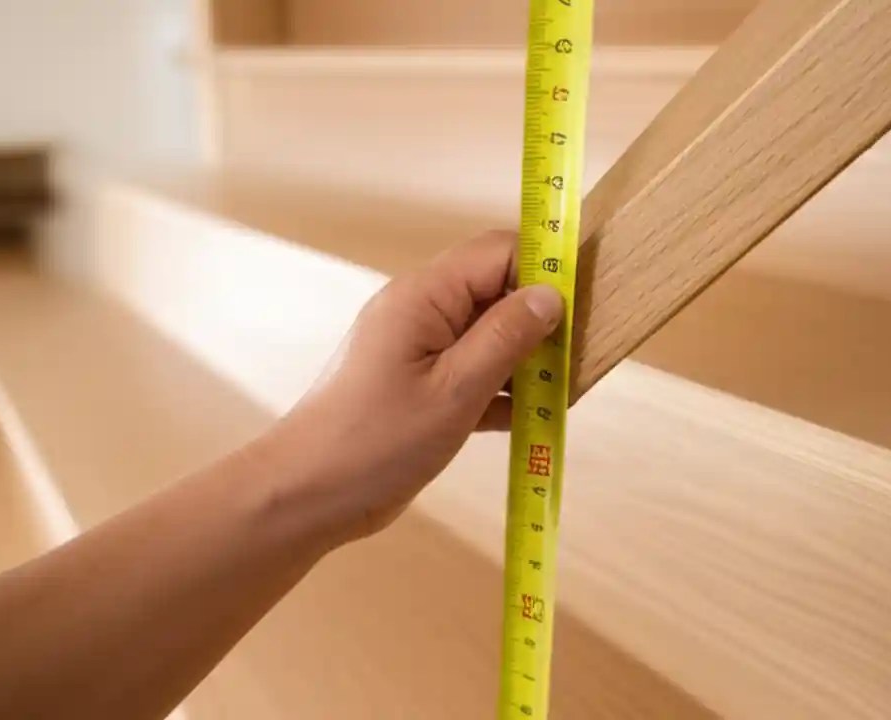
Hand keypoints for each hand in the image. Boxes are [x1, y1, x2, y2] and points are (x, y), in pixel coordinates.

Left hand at [261, 231, 563, 543]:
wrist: (307, 495)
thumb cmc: (376, 440)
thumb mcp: (455, 389)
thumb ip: (507, 338)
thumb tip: (551, 296)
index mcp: (425, 295)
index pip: (498, 252)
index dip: (543, 270)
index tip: (583, 306)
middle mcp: (422, 312)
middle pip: (497, 292)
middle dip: (540, 320)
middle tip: (578, 358)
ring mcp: (420, 351)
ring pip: (490, 337)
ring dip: (526, 361)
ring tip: (563, 393)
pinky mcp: (422, 388)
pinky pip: (475, 374)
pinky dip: (504, 392)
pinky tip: (534, 419)